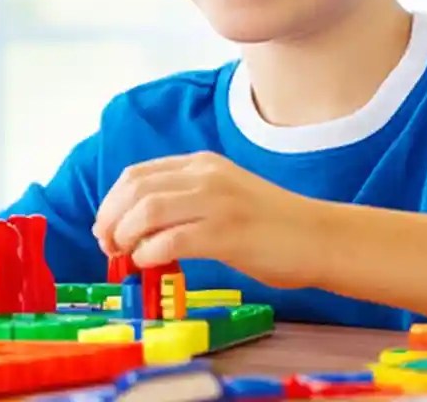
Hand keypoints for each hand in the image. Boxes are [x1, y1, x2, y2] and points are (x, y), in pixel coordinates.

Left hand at [92, 152, 326, 288]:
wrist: (320, 237)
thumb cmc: (272, 225)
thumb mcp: (223, 196)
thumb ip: (186, 201)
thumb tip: (139, 226)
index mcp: (202, 164)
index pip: (138, 174)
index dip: (112, 201)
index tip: (106, 226)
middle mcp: (206, 176)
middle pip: (136, 189)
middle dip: (111, 218)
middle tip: (107, 244)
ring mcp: (217, 202)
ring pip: (148, 209)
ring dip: (125, 234)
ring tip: (124, 255)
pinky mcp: (228, 233)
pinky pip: (172, 240)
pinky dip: (150, 252)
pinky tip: (149, 263)